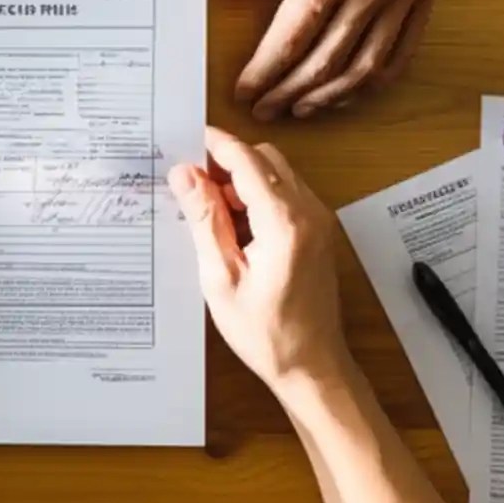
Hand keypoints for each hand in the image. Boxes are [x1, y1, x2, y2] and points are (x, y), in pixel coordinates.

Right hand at [168, 127, 345, 385]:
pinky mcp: (320, 232)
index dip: (215, 144)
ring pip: (278, 174)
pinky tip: (235, 228)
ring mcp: (319, 220)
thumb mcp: (221, 277)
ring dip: (243, 180)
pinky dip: (259, 197)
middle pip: (266, 159)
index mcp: (284, 222)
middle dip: (228, 162)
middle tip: (192, 186)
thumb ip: (204, 219)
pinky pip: (287, 195)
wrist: (312, 365)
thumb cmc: (263, 332)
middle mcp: (309, 212)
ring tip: (210, 212)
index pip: (247, 161)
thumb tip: (184, 173)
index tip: (184, 138)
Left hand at [220, 0, 497, 119]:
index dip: (264, 72)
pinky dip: (376, 81)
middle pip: (324, 63)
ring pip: (365, 68)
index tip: (244, 90)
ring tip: (301, 109)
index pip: (290, 37)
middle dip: (288, 93)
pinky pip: (403, 52)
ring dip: (330, 97)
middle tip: (264, 108)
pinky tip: (353, 91)